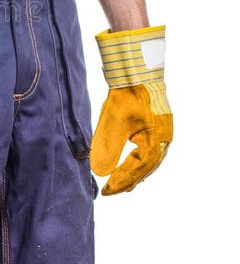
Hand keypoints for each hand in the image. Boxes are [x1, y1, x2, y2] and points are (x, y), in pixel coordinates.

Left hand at [90, 25, 172, 195]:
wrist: (139, 71)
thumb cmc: (127, 94)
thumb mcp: (113, 121)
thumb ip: (107, 147)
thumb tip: (100, 173)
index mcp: (155, 142)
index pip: (136, 169)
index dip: (120, 181)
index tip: (105, 191)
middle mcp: (163, 141)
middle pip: (146, 169)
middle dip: (127, 181)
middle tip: (110, 192)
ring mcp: (163, 134)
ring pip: (150, 162)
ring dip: (135, 174)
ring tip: (121, 185)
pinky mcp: (159, 127)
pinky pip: (151, 152)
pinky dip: (140, 163)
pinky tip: (132, 165)